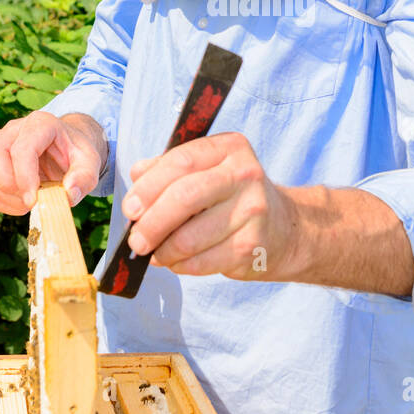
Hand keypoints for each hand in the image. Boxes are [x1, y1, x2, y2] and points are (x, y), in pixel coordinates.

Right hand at [0, 111, 106, 214]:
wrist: (68, 148)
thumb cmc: (77, 152)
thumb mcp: (90, 162)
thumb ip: (84, 177)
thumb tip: (69, 195)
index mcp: (40, 124)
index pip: (22, 149)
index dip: (24, 177)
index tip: (34, 199)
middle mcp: (13, 131)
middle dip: (9, 185)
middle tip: (32, 200)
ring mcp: (0, 147)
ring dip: (10, 198)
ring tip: (36, 201)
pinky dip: (6, 204)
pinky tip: (26, 203)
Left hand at [121, 132, 299, 280]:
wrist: (283, 229)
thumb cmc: (230, 196)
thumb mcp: (205, 170)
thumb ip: (167, 168)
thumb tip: (136, 178)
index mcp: (229, 147)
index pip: (180, 161)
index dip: (148, 187)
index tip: (130, 209)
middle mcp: (245, 174)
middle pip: (185, 197)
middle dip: (151, 223)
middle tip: (136, 240)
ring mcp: (253, 211)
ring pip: (190, 237)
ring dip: (163, 251)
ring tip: (155, 253)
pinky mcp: (252, 245)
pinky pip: (202, 262)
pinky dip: (180, 266)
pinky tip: (177, 261)